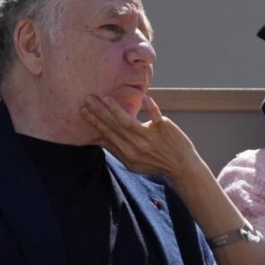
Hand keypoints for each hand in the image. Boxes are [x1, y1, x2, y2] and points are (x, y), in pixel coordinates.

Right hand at [84, 94, 199, 181]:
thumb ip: (115, 149)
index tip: (83, 110)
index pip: (107, 134)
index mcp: (127, 152)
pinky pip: (156, 117)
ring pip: (129, 122)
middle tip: (88, 98)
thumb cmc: (155, 163)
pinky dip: (151, 108)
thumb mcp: (132, 162)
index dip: (95, 122)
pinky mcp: (164, 129)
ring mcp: (150, 137)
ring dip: (117, 110)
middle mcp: (136, 145)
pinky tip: (145, 98)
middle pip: (114, 126)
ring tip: (106, 98)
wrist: (182, 166)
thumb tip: (98, 139)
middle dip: (100, 112)